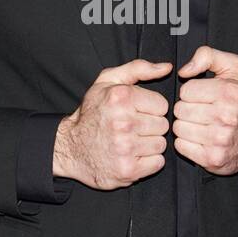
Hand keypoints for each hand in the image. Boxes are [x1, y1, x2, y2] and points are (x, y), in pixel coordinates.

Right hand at [53, 59, 171, 189]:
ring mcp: (125, 148)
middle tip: (131, 128)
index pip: (162, 105)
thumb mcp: (108, 82)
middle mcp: (123, 122)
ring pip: (161, 144)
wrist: (70, 148)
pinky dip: (147, 161)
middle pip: (163, 125)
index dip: (150, 108)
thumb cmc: (92, 113)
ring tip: (130, 142)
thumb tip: (167, 67)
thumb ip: (139, 69)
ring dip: (149, 144)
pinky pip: (157, 163)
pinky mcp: (128, 169)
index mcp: (120, 97)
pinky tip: (131, 155)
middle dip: (150, 126)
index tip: (135, 112)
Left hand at [173, 46, 237, 176]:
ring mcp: (221, 140)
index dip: (191, 93)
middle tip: (200, 112)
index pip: (186, 90)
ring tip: (200, 125)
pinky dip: (186, 143)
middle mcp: (228, 116)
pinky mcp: (213, 159)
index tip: (202, 97)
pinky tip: (199, 139)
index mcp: (231, 92)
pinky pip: (181, 146)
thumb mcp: (232, 68)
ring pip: (179, 128)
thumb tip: (183, 71)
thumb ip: (207, 55)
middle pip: (180, 110)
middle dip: (187, 110)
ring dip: (186, 126)